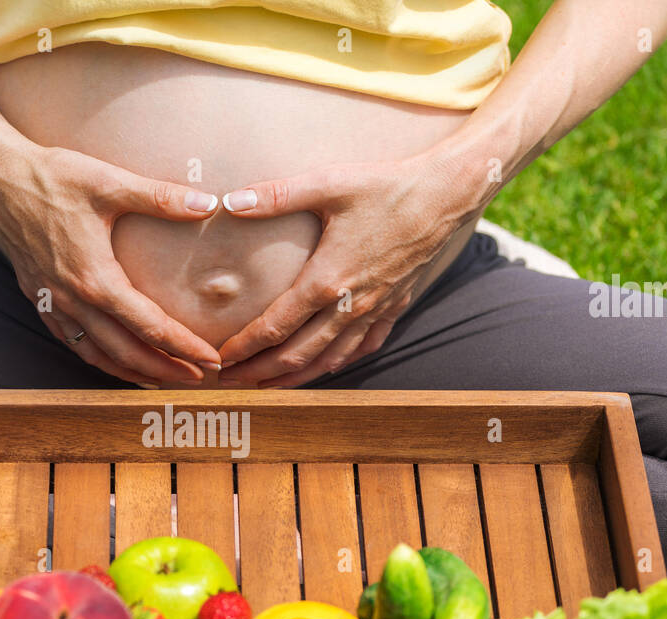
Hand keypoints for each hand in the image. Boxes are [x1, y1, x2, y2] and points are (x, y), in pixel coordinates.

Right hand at [0, 144, 222, 385]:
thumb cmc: (53, 177)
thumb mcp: (109, 182)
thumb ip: (161, 197)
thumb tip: (209, 203)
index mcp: (95, 278)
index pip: (149, 326)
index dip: (183, 346)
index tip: (210, 359)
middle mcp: (73, 300)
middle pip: (126, 352)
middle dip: (165, 370)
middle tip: (198, 379)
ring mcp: (53, 303)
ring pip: (97, 355)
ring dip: (133, 372)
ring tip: (163, 380)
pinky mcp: (40, 299)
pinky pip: (73, 342)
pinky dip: (99, 360)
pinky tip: (117, 362)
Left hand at [217, 153, 477, 387]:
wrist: (446, 195)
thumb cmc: (386, 186)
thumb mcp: (328, 183)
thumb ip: (276, 195)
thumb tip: (229, 200)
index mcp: (327, 280)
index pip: (275, 327)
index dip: (244, 348)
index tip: (219, 359)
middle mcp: (349, 305)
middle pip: (296, 355)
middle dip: (259, 372)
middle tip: (230, 381)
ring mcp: (374, 310)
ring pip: (329, 360)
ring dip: (294, 378)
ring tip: (267, 386)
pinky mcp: (394, 306)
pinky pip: (362, 347)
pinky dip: (338, 363)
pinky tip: (325, 367)